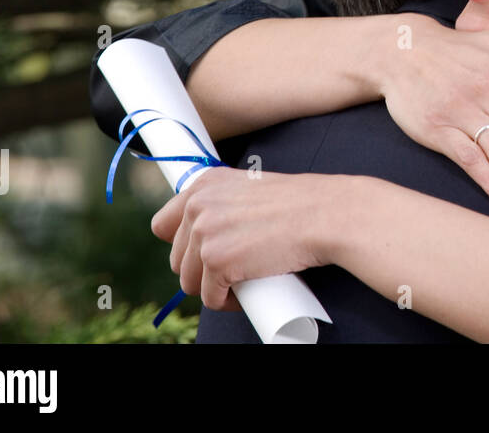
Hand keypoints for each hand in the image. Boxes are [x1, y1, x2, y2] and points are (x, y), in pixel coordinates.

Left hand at [150, 167, 332, 310]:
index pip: (163, 225)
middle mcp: (197, 206)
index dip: (182, 245)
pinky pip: (210, 298)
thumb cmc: (300, 204)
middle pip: (177, 259)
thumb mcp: (251, 188)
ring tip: (239, 284)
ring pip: (190, 282)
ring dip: (213, 288)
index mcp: (204, 184)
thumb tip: (212, 233)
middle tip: (232, 271)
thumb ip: (224, 203)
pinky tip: (244, 295)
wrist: (325, 215)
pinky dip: (226, 303)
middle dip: (202, 271)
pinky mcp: (217, 262)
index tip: (202, 253)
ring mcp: (205, 234)